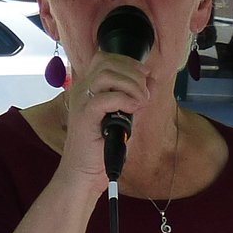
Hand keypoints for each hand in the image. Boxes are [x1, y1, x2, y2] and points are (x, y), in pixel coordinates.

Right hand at [56, 45, 163, 190]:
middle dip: (133, 73)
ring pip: (106, 75)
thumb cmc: (100, 149)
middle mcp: (82, 91)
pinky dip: (124, 100)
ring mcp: (81, 102)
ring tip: (140, 101)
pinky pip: (106, 98)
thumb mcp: (122, 118)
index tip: (144, 75)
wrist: (83, 174)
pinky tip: (133, 110)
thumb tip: (151, 82)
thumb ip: (133, 98)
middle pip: (107, 62)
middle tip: (144, 93)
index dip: (128, 62)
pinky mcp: (85, 116)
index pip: (105, 58)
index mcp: (88, 88)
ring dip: (131, 85)